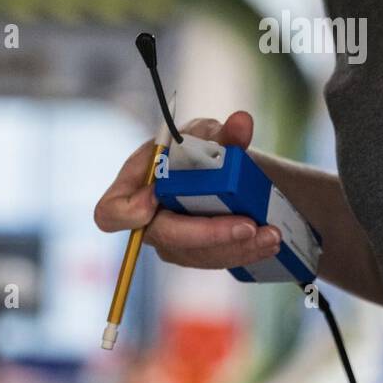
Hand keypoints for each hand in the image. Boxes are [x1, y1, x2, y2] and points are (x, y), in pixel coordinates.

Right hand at [93, 111, 281, 268]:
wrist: (225, 171)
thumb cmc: (203, 148)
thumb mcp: (211, 135)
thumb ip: (222, 132)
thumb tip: (241, 123)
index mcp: (137, 184)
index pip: (111, 212)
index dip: (128, 213)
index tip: (155, 200)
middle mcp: (148, 218)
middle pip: (166, 238)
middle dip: (208, 234)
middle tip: (248, 226)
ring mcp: (172, 241)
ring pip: (197, 254)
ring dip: (237, 247)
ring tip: (271, 235)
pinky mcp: (196, 253)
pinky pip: (215, 259)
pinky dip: (244, 252)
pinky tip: (267, 243)